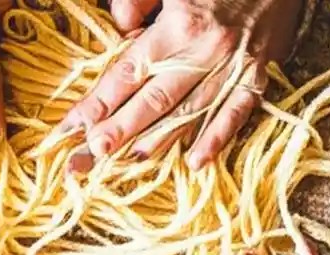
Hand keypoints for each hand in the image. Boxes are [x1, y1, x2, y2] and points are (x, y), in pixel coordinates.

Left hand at [62, 0, 301, 167]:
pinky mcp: (259, 71)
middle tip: (87, 159)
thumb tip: (119, 33)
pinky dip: (218, 138)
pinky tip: (196, 162)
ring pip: (190, 112)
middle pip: (152, 101)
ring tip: (126, 163)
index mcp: (178, 26)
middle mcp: (205, 51)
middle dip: (117, 133)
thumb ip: (135, 2)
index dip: (96, 103)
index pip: (126, 74)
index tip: (70, 127)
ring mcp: (235, 65)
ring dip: (157, 142)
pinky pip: (238, 111)